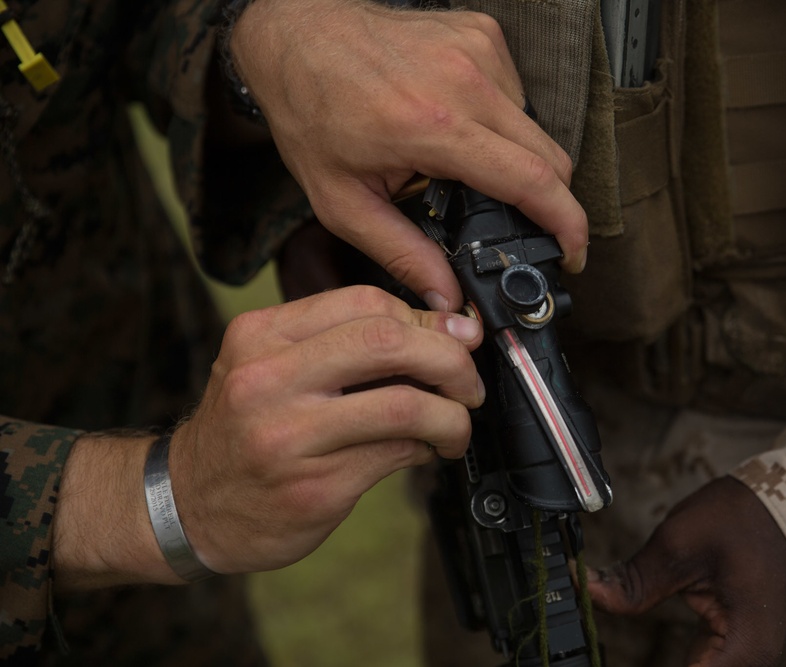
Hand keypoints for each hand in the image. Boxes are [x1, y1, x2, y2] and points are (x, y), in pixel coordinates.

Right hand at [54, 286, 483, 588]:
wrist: (187, 505)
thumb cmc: (243, 431)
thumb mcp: (274, 367)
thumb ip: (348, 343)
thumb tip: (449, 333)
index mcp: (260, 335)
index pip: (365, 302)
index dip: (425, 320)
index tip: (451, 341)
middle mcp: (267, 379)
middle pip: (389, 342)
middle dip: (451, 361)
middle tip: (468, 384)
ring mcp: (289, 436)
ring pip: (404, 404)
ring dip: (451, 415)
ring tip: (456, 426)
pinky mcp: (313, 487)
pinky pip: (396, 455)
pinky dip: (427, 447)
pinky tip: (424, 450)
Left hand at [230, 0, 587, 310]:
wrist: (295, 34)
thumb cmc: (311, 109)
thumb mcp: (342, 201)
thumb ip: (401, 254)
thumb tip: (446, 296)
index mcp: (432, 127)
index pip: (533, 180)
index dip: (567, 225)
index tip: (573, 252)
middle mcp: (466, 81)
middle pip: (551, 156)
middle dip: (549, 201)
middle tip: (525, 225)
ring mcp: (478, 50)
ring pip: (535, 125)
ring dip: (517, 158)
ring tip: (467, 167)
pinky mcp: (481, 32)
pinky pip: (517, 92)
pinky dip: (501, 120)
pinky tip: (461, 125)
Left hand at [587, 476, 785, 666]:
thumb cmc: (748, 519)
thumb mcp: (680, 545)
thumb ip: (633, 582)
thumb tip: (586, 592)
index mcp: (745, 650)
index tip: (599, 659)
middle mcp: (753, 663)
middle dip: (647, 665)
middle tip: (594, 641)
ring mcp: (749, 653)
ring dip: (662, 663)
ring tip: (614, 661)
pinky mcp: (740, 640)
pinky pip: (704, 661)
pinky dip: (679, 657)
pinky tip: (644, 647)